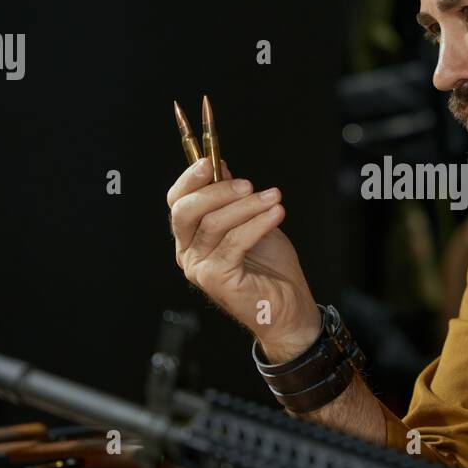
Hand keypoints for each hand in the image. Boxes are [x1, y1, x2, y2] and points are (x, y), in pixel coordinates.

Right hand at [167, 158, 321, 361]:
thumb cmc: (270, 268)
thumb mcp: (252, 221)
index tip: (211, 160)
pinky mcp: (216, 279)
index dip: (190, 178)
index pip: (177, 201)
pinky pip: (234, 241)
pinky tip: (276, 213)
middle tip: (248, 184)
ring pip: (214, 223)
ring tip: (273, 198)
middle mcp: (188, 252)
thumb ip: (233, 198)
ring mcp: (199, 267)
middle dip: (217, 190)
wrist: (289, 307)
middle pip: (185, 210)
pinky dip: (257, 222)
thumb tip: (221, 166)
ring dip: (248, 205)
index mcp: (192, 237)